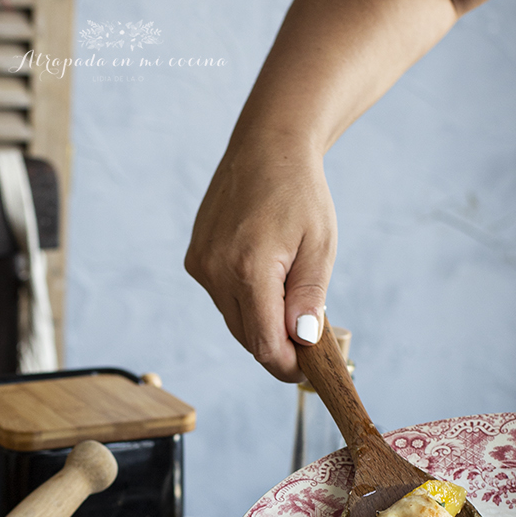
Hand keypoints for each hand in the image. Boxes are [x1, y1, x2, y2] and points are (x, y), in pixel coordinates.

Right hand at [185, 139, 336, 382]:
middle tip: (309, 338)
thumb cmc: (300, 192)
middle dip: (279, 347)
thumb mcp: (320, 246)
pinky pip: (222, 299)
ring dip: (262, 323)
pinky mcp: (195, 260)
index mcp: (249, 268)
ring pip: (234, 322)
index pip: (265, 345)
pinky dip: (246, 302)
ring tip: (290, 296)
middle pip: (248, 339)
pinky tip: (266, 276)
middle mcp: (215, 270)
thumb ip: (309, 298)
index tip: (311, 370)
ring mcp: (200, 265)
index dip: (289, 366)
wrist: (267, 147)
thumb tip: (303, 342)